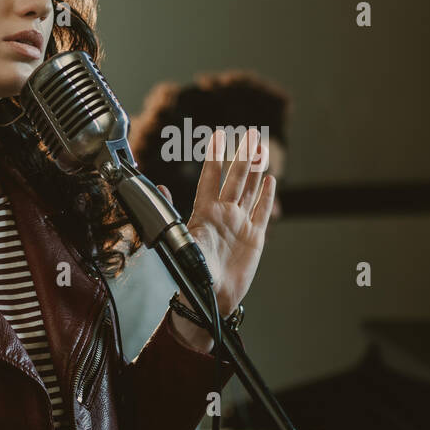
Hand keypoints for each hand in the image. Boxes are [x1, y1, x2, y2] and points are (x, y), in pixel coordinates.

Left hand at [157, 127, 276, 346]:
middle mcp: (224, 213)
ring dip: (256, 170)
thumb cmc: (190, 272)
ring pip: (250, 190)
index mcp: (204, 212)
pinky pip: (261, 212)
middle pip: (236, 178)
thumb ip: (170, 212)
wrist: (209, 297)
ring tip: (261, 149)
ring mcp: (240, 224)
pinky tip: (270, 181)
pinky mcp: (254, 238)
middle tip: (250, 133)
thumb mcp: (177, 240)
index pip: (211, 177)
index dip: (215, 156)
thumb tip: (159, 187)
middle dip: (243, 155)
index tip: (217, 136)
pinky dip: (266, 196)